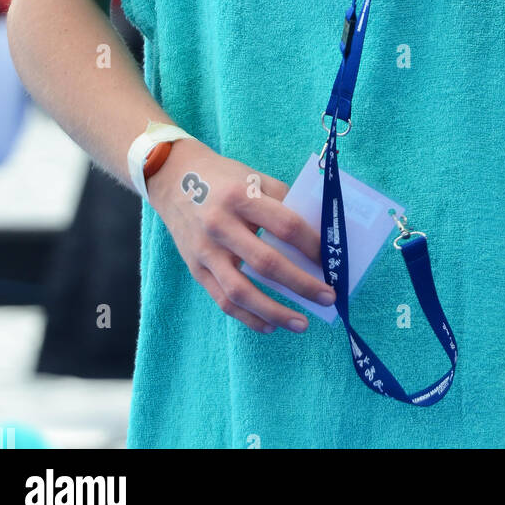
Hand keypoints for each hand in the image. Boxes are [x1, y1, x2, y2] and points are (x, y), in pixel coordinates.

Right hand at [147, 138, 335, 333]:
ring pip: (242, 291)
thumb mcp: (254, 178)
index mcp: (242, 197)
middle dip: (302, 284)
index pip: (285, 225)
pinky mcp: (196, 269)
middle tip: (329, 298)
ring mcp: (206, 251)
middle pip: (267, 263)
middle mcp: (221, 225)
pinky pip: (224, 300)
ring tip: (302, 323)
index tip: (331, 260)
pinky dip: (248, 317)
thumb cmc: (224, 178)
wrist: (173, 178)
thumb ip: (283, 202)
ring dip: (275, 312)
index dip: (312, 245)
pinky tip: (270, 326)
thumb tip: (316, 235)